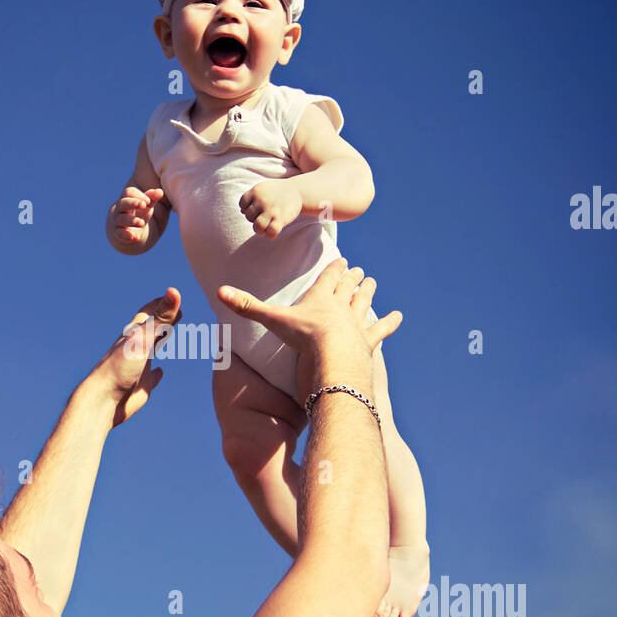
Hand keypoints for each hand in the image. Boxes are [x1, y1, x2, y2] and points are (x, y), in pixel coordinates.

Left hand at [88, 287, 181, 426]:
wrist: (103, 400)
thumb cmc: (120, 368)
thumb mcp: (143, 338)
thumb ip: (161, 317)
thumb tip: (174, 290)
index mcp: (134, 334)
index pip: (149, 312)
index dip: (161, 303)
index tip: (172, 295)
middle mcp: (135, 347)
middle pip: (151, 328)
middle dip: (163, 319)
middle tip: (176, 311)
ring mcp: (137, 365)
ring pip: (151, 349)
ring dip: (160, 340)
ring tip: (168, 334)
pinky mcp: (140, 385)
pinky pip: (151, 377)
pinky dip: (158, 373)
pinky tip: (161, 372)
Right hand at [111, 186, 165, 245]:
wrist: (124, 233)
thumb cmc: (136, 215)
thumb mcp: (145, 207)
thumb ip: (152, 199)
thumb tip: (160, 191)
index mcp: (126, 200)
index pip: (128, 193)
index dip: (138, 195)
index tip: (149, 201)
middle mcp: (119, 210)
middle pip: (122, 203)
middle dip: (133, 203)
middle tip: (144, 205)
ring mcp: (117, 222)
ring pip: (122, 219)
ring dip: (132, 220)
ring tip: (142, 223)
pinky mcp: (118, 234)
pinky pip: (120, 234)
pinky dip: (127, 235)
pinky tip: (135, 237)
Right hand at [217, 258, 400, 374]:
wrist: (334, 356)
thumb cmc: (303, 336)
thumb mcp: (272, 320)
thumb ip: (247, 306)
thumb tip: (219, 292)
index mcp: (321, 296)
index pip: (329, 276)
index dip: (335, 268)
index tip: (341, 260)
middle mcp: (342, 304)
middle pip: (349, 285)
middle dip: (352, 277)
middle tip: (358, 270)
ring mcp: (357, 321)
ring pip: (364, 301)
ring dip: (368, 291)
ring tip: (371, 282)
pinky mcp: (369, 339)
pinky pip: (382, 328)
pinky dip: (390, 322)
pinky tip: (398, 317)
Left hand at [240, 179, 302, 237]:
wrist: (297, 190)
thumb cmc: (276, 192)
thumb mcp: (262, 190)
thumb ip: (251, 199)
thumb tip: (241, 211)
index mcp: (256, 191)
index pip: (242, 204)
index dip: (248, 208)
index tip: (256, 209)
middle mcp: (262, 200)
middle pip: (249, 217)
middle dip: (254, 219)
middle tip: (264, 217)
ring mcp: (271, 210)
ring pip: (257, 227)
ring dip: (260, 230)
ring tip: (266, 226)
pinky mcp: (281, 218)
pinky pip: (270, 233)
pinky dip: (269, 235)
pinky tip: (272, 232)